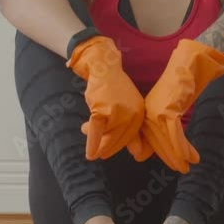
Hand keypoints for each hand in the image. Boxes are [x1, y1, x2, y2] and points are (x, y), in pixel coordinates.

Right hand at [66, 35, 147, 160]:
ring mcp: (117, 112)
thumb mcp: (127, 109)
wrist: (103, 69)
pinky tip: (89, 154)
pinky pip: (96, 131)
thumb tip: (137, 153)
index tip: (108, 152)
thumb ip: (130, 129)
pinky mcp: (102, 110)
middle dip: (104, 146)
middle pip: (118, 140)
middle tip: (97, 151)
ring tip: (85, 131)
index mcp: (139, 114)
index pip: (129, 139)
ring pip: (105, 136)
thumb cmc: (114, 90)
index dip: (116, 146)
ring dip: (94, 140)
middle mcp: (131, 114)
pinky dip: (92, 143)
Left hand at [141, 39, 223, 172]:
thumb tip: (167, 144)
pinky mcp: (168, 109)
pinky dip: (181, 147)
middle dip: (170, 158)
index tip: (173, 164)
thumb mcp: (171, 108)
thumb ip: (166, 125)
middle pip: (157, 143)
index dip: (161, 153)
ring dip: (178, 155)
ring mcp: (156, 111)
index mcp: (145, 114)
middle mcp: (147, 113)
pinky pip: (174, 134)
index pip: (148, 140)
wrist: (188, 65)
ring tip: (188, 165)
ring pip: (166, 140)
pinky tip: (188, 157)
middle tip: (182, 169)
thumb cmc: (181, 86)